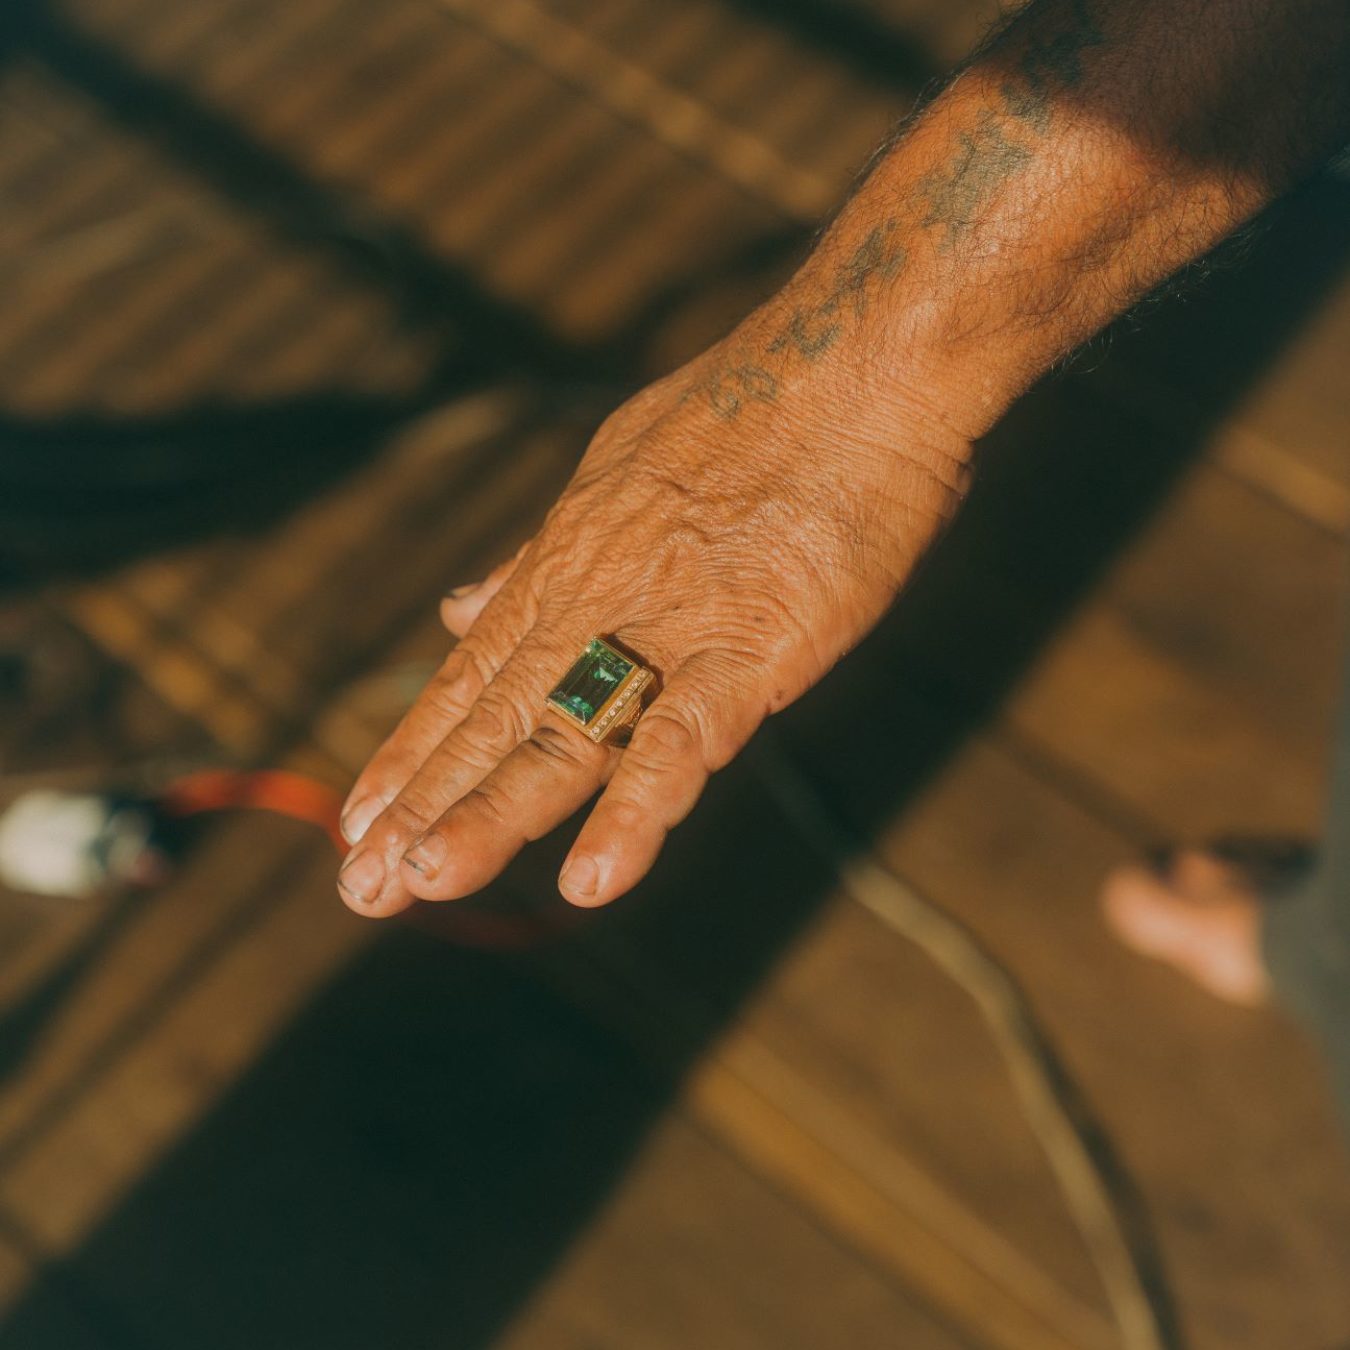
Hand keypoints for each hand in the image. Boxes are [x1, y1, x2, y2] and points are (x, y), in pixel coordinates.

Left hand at [335, 312, 970, 915]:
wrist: (857, 361)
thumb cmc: (757, 413)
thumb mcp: (617, 474)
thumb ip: (539, 555)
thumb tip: (462, 603)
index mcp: (570, 561)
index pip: (474, 673)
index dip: (417, 750)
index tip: (360, 818)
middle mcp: (598, 600)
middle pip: (498, 717)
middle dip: (427, 804)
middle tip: (362, 889)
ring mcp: (670, 627)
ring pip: (565, 734)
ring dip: (491, 815)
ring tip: (422, 883)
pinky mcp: (752, 648)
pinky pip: (684, 740)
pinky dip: (636, 812)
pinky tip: (592, 883)